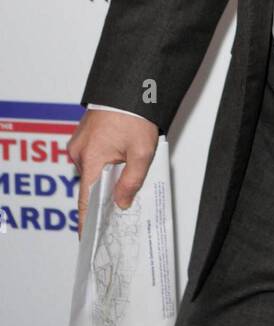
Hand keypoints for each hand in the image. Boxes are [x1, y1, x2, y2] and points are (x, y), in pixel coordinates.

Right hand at [67, 109, 159, 239]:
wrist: (130, 85)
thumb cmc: (135, 114)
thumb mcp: (142, 152)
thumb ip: (131, 181)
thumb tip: (121, 204)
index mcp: (90, 160)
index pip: (86, 202)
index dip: (88, 223)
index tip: (89, 240)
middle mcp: (80, 153)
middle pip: (92, 185)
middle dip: (107, 196)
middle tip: (123, 208)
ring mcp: (80, 142)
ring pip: (94, 169)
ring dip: (108, 175)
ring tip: (129, 178)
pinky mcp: (86, 134)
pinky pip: (94, 155)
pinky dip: (106, 162)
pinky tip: (123, 160)